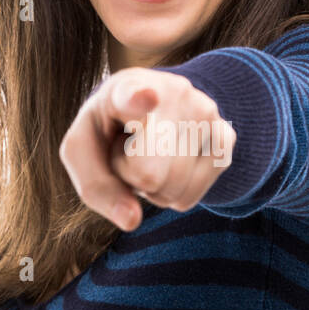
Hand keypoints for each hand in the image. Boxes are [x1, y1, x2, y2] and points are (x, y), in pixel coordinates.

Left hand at [59, 68, 235, 229]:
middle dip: (132, 178)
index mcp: (125, 88)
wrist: (151, 105)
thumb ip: (96, 186)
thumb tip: (132, 221)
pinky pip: (191, 197)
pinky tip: (171, 164)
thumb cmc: (108, 131)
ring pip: (173, 190)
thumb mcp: (83, 152)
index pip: (134, 96)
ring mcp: (205, 113)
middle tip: (129, 151)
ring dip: (154, 188)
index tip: (147, 97)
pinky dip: (175, 194)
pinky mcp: (225, 137)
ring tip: (150, 156)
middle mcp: (172, 92)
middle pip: (148, 176)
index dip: (139, 100)